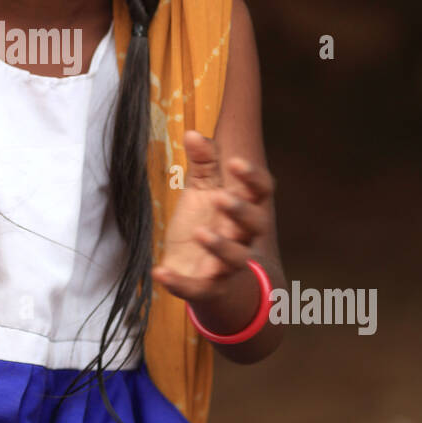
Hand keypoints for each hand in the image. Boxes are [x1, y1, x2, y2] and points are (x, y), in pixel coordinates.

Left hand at [151, 130, 273, 304]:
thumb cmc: (205, 220)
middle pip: (256, 224)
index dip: (252, 177)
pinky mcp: (207, 286)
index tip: (234, 162)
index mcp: (242, 207)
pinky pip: (198, 288)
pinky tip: (160, 272)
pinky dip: (179, 282)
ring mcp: (226, 264)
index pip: (262, 192)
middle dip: (240, 210)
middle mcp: (241, 236)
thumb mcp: (201, 188)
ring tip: (200, 232)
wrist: (195, 267)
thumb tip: (193, 134)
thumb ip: (202, 162)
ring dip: (220, 246)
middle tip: (220, 197)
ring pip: (236, 258)